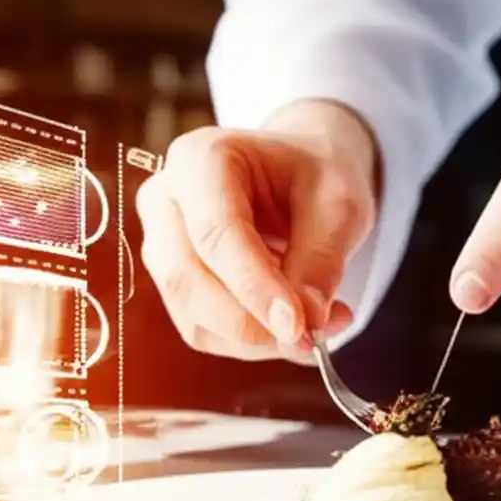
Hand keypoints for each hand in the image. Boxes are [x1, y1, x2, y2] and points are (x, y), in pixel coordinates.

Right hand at [138, 100, 378, 361]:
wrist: (297, 175)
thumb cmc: (314, 176)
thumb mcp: (339, 205)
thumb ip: (321, 261)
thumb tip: (306, 323)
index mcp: (201, 158)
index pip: (216, 232)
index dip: (254, 286)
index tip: (297, 326)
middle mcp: (165, 200)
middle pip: (189, 279)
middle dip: (253, 323)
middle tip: (314, 338)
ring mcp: (161, 246)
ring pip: (195, 316)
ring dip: (259, 338)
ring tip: (319, 324)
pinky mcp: (174, 285)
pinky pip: (204, 332)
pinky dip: (253, 341)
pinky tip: (292, 323)